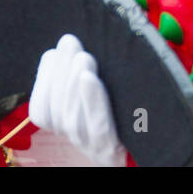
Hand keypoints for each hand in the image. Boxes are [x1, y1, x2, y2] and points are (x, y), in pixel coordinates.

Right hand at [28, 34, 125, 166]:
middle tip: (70, 43)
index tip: (53, 53)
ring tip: (82, 57)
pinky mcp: (111, 151)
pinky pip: (98, 127)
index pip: (41, 110)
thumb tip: (67, 42)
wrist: (152, 143)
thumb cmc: (120, 110)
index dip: (45, 79)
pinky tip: (89, 79)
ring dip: (73, 84)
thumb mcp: (91, 92)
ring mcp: (91, 148)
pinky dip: (91, 101)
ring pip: (72, 119)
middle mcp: (73, 140)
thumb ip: (75, 73)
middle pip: (58, 111)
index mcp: (63, 126)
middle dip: (61, 73)